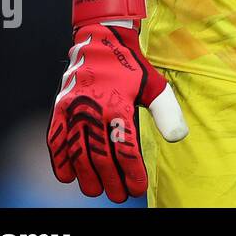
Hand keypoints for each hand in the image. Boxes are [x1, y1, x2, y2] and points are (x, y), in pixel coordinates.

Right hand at [46, 0, 187, 201]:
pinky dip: (59, 161)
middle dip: (111, 180)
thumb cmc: (130, 65)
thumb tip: (179, 138)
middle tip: (119, 196)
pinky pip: (56, 141)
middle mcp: (93, 110)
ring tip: (96, 191)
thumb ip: (167, 112)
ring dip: (86, 176)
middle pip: (100, 157)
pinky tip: (67, 177)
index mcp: (118, 105)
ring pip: (77, 154)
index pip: (125, 149)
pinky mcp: (59, 109)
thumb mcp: (155, 85)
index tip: (138, 188)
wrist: (100, 39)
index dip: (132, 172)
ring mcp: (73, 111)